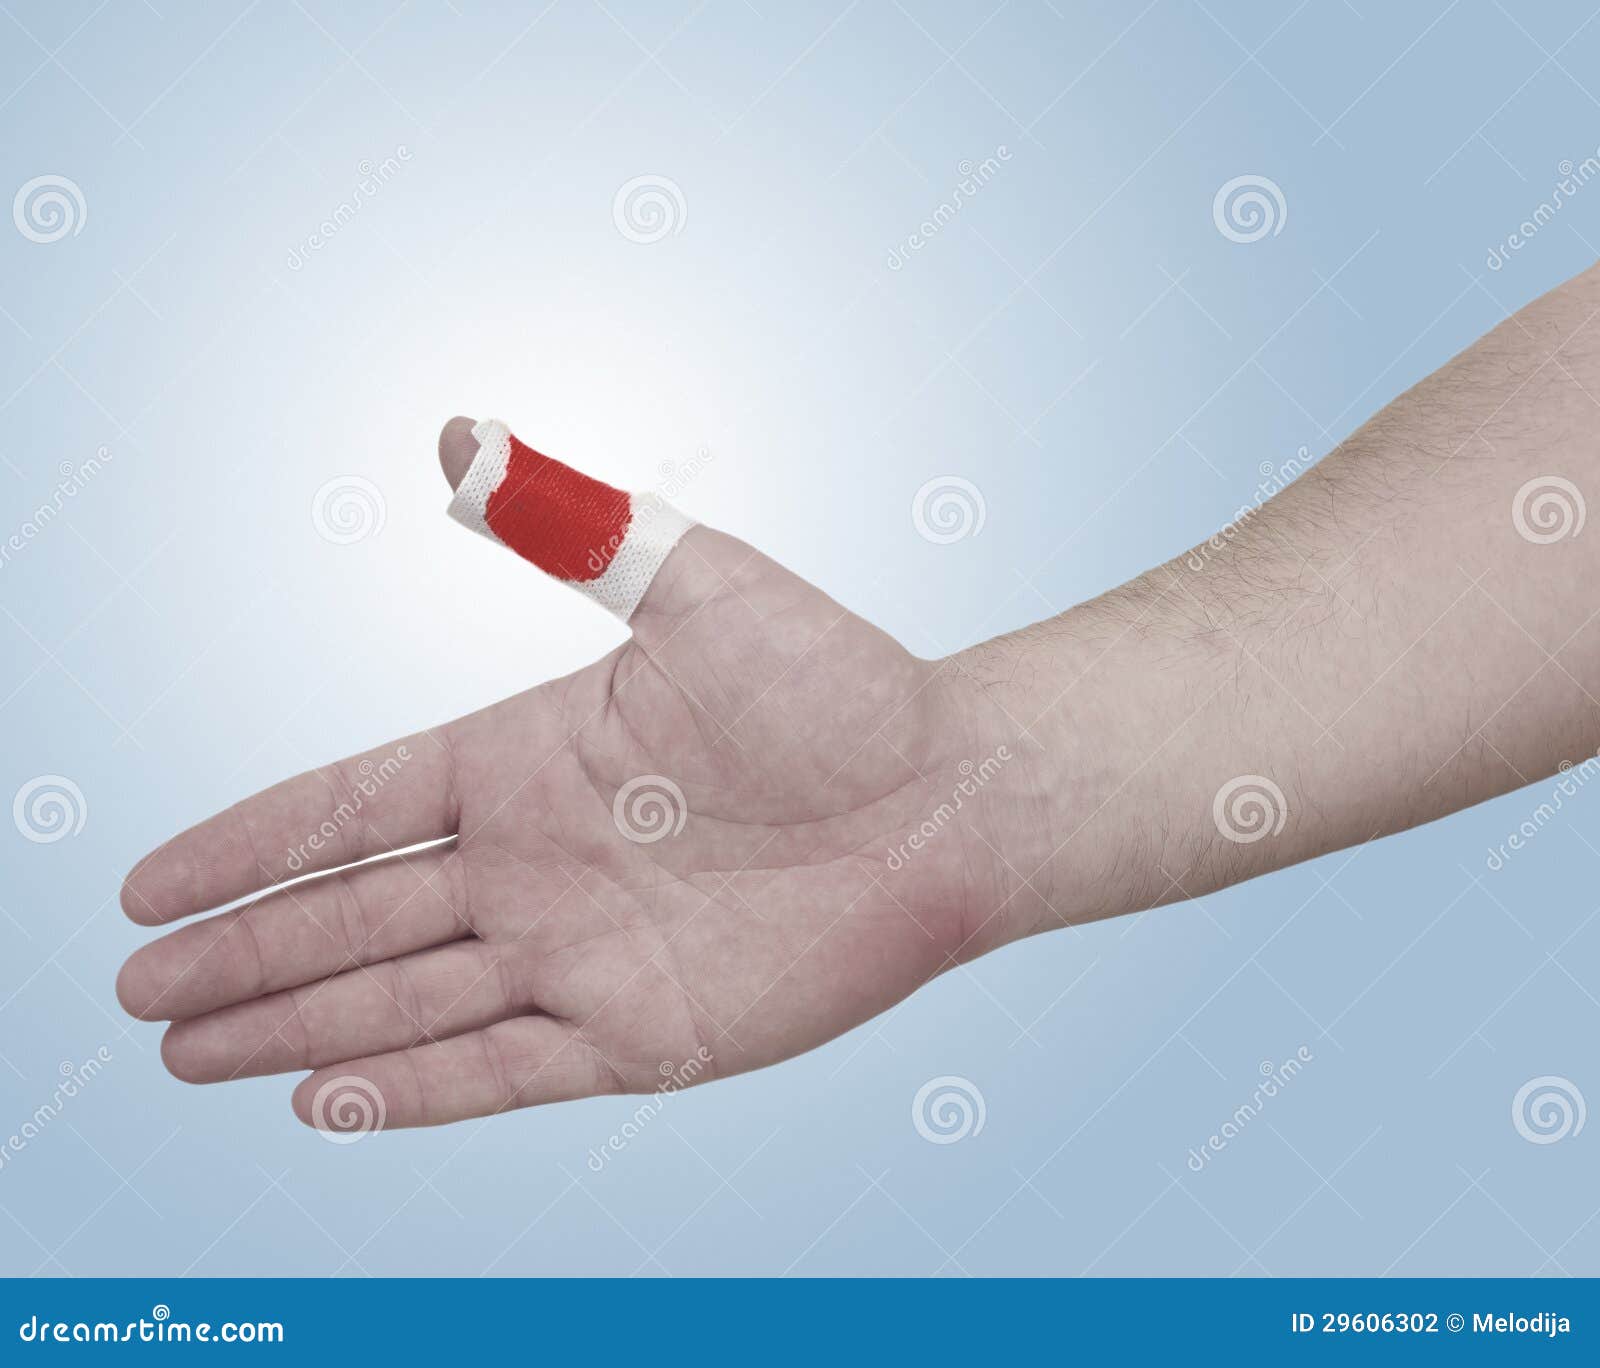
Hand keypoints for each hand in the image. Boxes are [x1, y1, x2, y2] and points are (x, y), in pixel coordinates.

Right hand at [116, 419, 1021, 1129]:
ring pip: (402, 1004)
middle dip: (242, 955)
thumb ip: (568, 523)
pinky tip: (319, 1101)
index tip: (149, 881)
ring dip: (293, 1029)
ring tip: (187, 1053)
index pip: (352, 808)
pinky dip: (408, 1092)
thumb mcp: (695, 585)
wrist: (950, 793)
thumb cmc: (836, 681)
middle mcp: (536, 862)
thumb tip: (452, 431)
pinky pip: (499, 1070)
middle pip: (352, 919)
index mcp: (526, 759)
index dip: (249, 845)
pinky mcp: (642, 1032)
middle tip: (135, 990)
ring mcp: (581, 953)